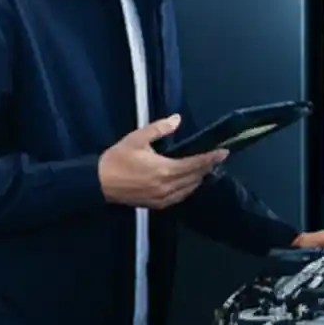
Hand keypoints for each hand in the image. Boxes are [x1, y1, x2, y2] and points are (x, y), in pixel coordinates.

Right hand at [98, 114, 226, 209]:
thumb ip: (159, 129)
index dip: (210, 158)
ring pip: (188, 189)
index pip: (195, 164)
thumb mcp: (137, 138)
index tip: (224, 152)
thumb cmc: (118, 158)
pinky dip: (188, 189)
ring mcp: (162, 198)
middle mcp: (167, 186)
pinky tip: (190, 183)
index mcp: (165, 169)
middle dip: (208, 168)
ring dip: (199, 179)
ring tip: (207, 169)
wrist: (99, 182)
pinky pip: (179, 198)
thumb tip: (177, 119)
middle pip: (195, 178)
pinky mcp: (156, 204)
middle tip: (218, 158)